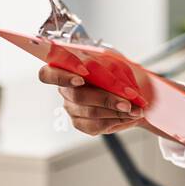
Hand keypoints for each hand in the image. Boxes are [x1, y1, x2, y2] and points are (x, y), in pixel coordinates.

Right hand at [37, 60, 184, 142]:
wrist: (131, 89)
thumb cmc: (118, 70)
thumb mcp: (114, 60)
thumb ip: (108, 65)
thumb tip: (106, 75)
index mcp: (65, 70)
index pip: (47, 75)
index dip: (63, 76)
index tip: (82, 75)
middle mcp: (64, 91)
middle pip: (78, 96)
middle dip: (106, 99)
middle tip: (128, 102)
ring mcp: (71, 109)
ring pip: (91, 113)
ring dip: (117, 112)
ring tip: (136, 109)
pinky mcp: (81, 123)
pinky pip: (96, 125)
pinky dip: (116, 120)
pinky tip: (129, 116)